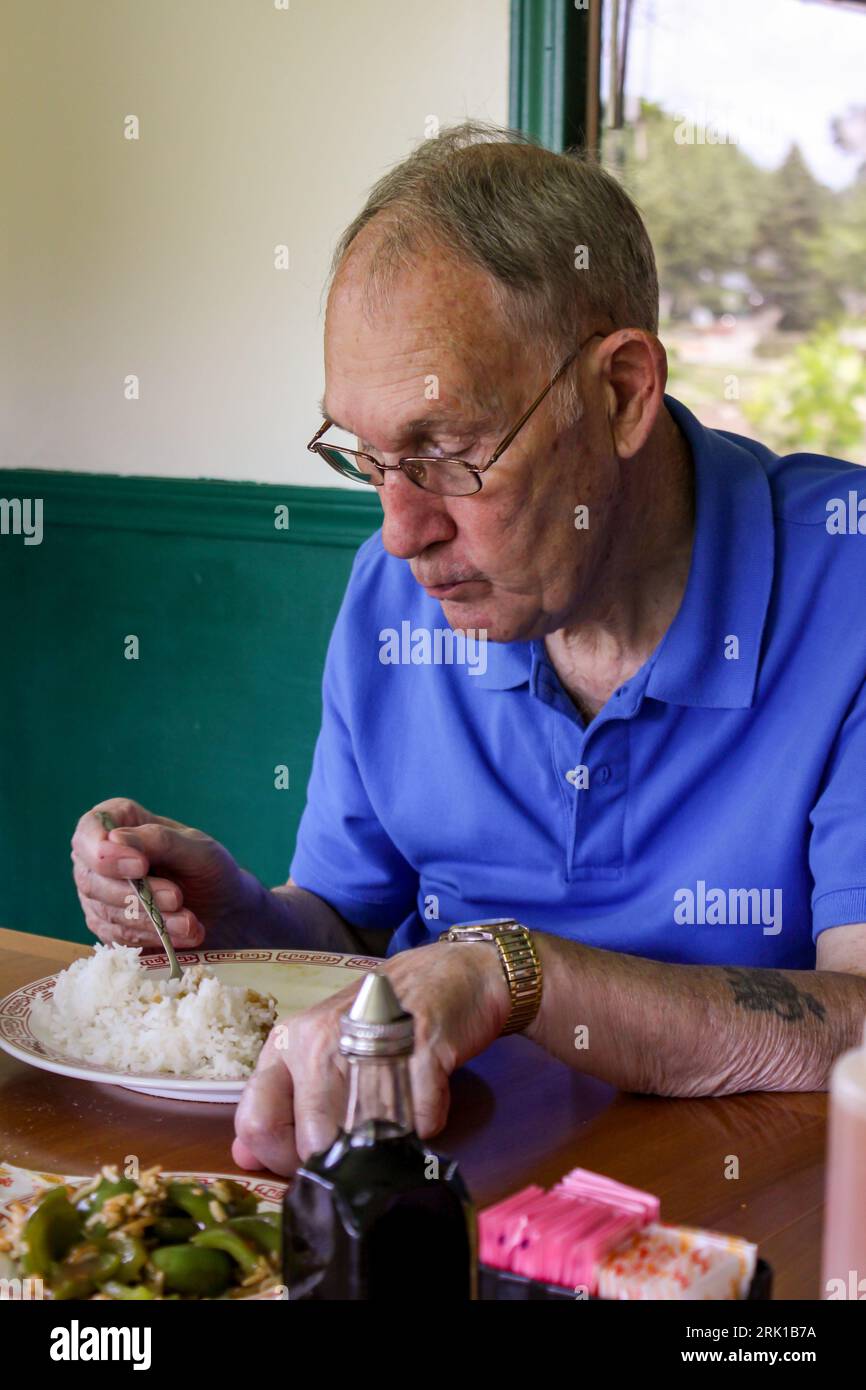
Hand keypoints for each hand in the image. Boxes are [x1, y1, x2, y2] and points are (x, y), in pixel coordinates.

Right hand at [71, 797, 249, 948]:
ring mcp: (100, 894)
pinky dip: (152, 936)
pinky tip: (183, 934)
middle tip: (176, 897)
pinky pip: (118, 936)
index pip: (90, 829)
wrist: (224, 913)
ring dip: (150, 918)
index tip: (141, 865)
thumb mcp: (197, 849)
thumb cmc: (209, 870)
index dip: (106, 851)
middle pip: (92, 877)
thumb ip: (159, 840)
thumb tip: (114, 837)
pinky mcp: (108, 927)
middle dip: (135, 892)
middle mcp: (101, 858)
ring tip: (189, 921)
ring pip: (105, 910)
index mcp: (120, 823)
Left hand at [232, 940, 511, 1175]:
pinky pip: (419, 1120)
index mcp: (289, 1042)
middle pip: (312, 1143)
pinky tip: (428, 1092)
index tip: (314, 1157)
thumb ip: (283, 1101)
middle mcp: (317, 1040)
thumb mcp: (320, 1049)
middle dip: (342, 1158)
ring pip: (362, 1137)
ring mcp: (367, 1042)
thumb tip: (243, 1156)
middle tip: (366, 1139)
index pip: (256, 1123)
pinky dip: (429, 1120)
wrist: (449, 973)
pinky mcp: (420, 1048)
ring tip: (398, 1110)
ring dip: (387, 1139)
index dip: (282, 1158)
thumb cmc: (381, 1019)